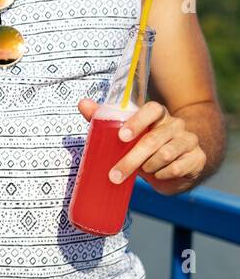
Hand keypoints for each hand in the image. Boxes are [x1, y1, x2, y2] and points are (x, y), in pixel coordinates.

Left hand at [77, 99, 206, 191]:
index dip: (137, 122)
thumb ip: (105, 119)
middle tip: (114, 174)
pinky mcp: (197, 158)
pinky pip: (177, 168)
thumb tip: (82, 103)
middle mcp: (176, 124)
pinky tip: (158, 174)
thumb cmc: (147, 145)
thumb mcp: (128, 134)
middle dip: (131, 159)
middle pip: (153, 140)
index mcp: (158, 114)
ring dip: (147, 167)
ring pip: (165, 155)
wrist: (179, 164)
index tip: (121, 137)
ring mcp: (189, 140)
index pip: (152, 109)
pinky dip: (162, 175)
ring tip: (142, 170)